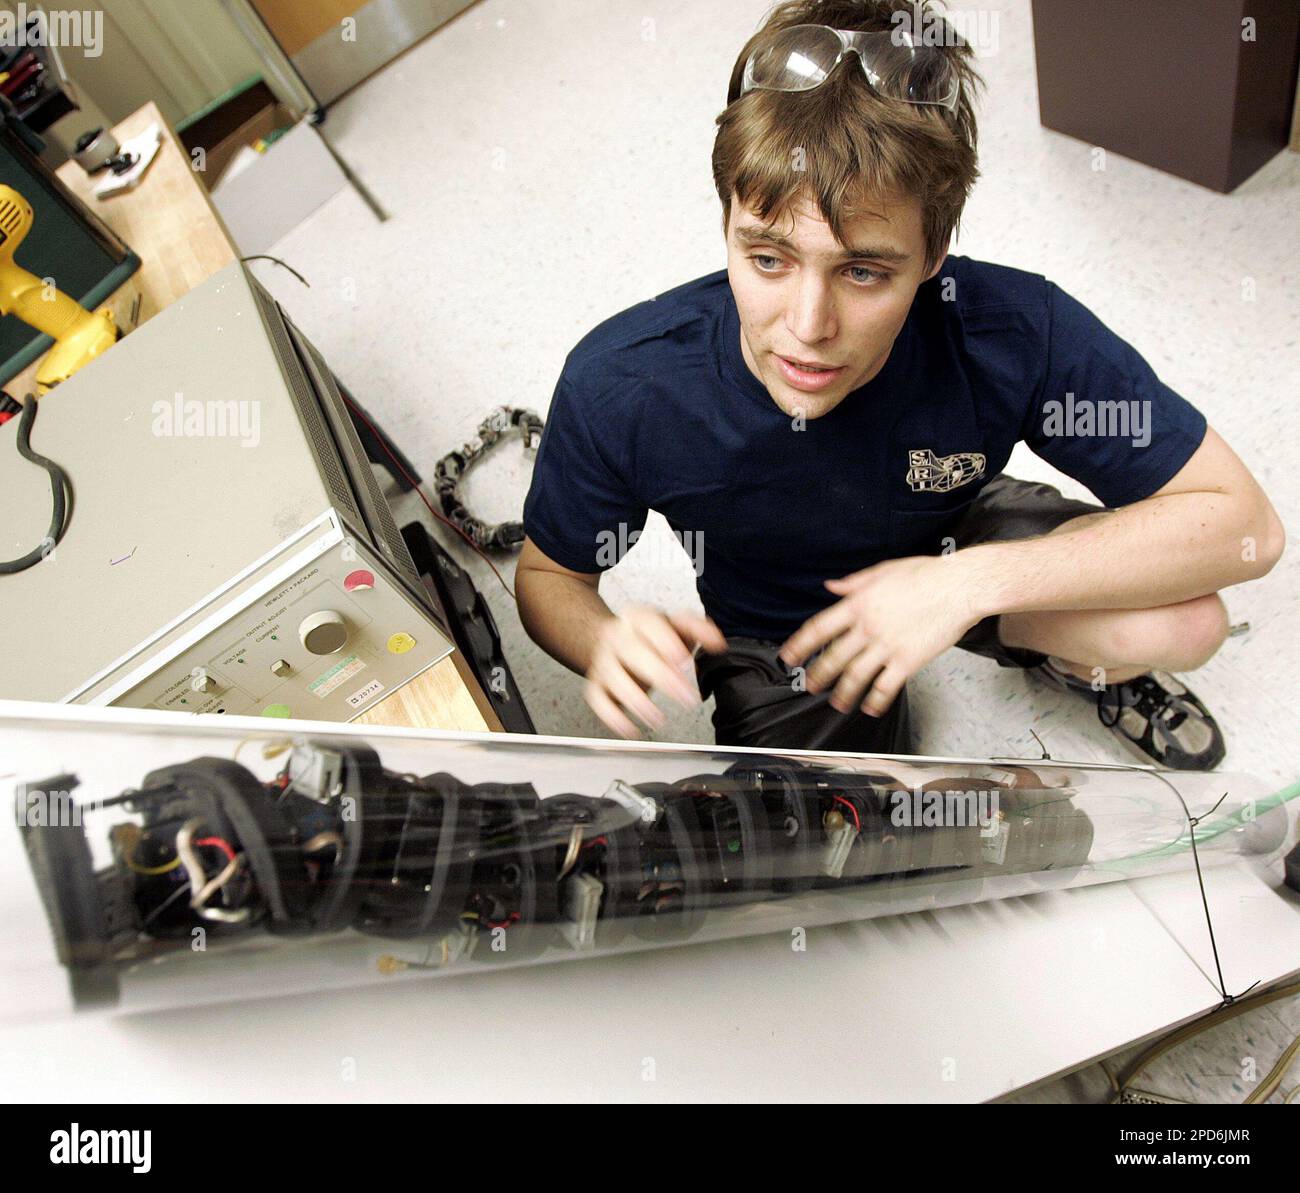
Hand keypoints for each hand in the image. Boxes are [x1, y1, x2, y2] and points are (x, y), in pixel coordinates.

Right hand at [585, 606, 727, 737]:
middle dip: (661, 677)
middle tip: (686, 697)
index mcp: (638, 618)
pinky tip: (630, 729)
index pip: (650, 625)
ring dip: (636, 701)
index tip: (682, 659)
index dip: (666, 642)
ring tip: (658, 719)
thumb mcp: (675, 625)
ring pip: (614, 679)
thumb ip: (698, 629)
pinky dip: (612, 717)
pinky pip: (599, 701)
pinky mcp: (596, 684)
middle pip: (633, 653)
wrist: (613, 640)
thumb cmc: (650, 636)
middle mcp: (617, 637)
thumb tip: (717, 642)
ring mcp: (604, 661)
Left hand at [778, 555, 980, 717]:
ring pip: (855, 677)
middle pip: (833, 657)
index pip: (818, 629)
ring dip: (842, 694)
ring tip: (837, 704)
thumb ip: (854, 582)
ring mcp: (887, 645)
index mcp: (858, 604)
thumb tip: (830, 586)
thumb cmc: (926, 574)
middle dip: (817, 676)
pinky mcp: (907, 661)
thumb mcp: (884, 570)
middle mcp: (868, 627)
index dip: (800, 645)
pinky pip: (885, 687)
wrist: (960, 586)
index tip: (789, 657)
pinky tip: (870, 708)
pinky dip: (875, 701)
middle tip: (810, 686)